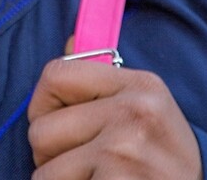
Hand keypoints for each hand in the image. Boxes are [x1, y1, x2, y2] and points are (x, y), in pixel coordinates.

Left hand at [27, 56, 202, 178]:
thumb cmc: (164, 161)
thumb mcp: (147, 110)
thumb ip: (103, 79)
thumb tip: (70, 41)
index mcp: (141, 85)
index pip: (55, 74)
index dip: (42, 104)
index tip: (53, 124)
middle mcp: (134, 113)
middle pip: (41, 128)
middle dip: (49, 154)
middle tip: (81, 166)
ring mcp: (125, 151)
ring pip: (46, 169)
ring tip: (94, 179)